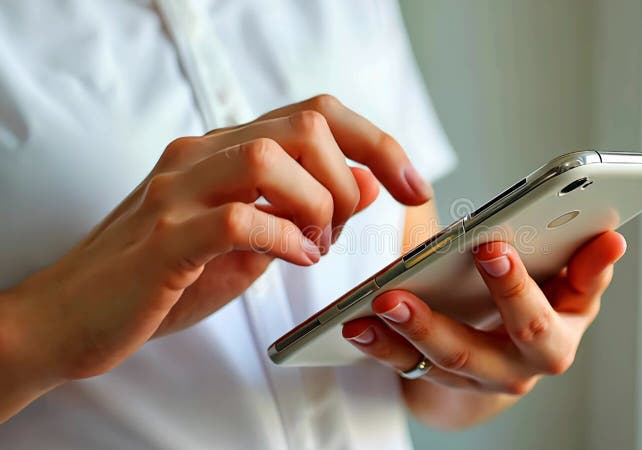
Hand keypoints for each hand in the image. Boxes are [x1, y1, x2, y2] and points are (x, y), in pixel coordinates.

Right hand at [0, 95, 431, 420]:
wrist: (72, 316)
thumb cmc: (166, 278)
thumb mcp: (249, 239)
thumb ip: (302, 208)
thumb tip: (368, 182)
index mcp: (225, 150)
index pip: (316, 113)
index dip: (378, 143)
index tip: (414, 187)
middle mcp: (201, 156)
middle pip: (303, 122)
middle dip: (348, 176)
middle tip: (340, 227)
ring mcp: (177, 192)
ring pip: (268, 156)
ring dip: (315, 204)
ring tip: (313, 244)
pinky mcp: (161, 239)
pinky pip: (237, 217)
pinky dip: (284, 237)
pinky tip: (293, 259)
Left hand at [342, 231, 625, 394]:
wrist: (514, 351)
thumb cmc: (545, 301)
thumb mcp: (571, 286)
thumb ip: (586, 265)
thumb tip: (611, 238)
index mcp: (554, 340)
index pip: (540, 321)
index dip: (518, 290)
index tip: (493, 248)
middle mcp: (516, 369)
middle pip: (479, 353)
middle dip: (440, 323)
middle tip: (407, 287)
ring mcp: (475, 378)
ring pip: (436, 361)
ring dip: (404, 332)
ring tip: (378, 300)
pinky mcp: (439, 377)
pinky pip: (406, 366)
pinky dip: (380, 344)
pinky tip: (355, 322)